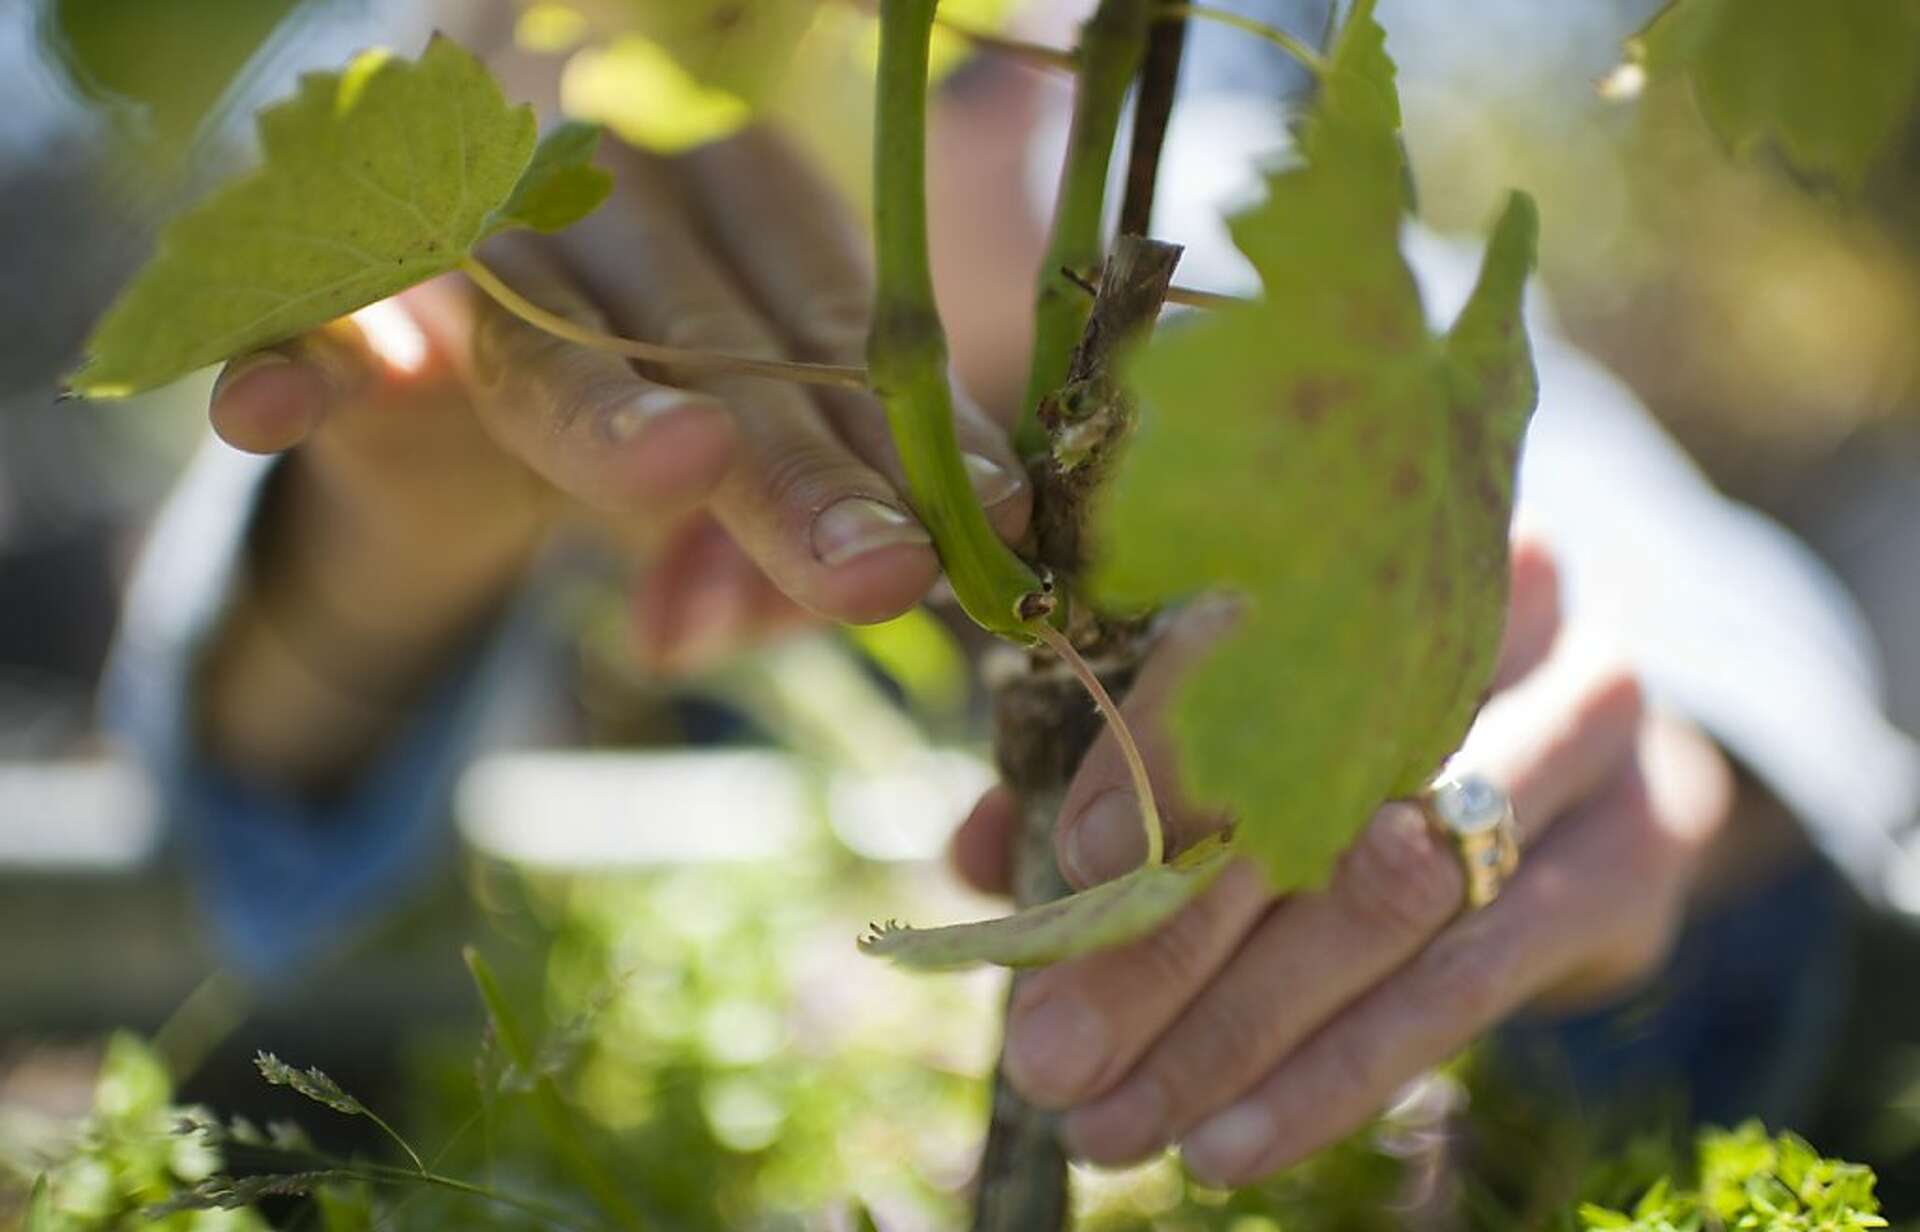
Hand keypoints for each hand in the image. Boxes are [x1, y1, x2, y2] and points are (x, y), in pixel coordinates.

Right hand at [199, 128, 1029, 782]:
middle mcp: (593, 171)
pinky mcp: (314, 275)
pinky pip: (295, 313)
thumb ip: (778, 513)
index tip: (977, 519)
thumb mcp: (715, 427)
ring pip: (536, 326)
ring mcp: (448, 217)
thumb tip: (825, 610)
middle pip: (705, 328)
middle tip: (879, 570)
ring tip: (682, 466)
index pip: (822, 303)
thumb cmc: (614, 358)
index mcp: (718, 183)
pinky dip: (285, 357)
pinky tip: (274, 408)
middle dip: (793, 464)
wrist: (412, 296)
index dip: (893, 422)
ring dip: (602, 409)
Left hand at [950, 541, 1731, 1184]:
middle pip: (1313, 788)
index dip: (1158, 754)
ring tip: (1116, 1125)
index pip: (1263, 635)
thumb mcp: (1252, 707)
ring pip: (1386, 898)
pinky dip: (1337, 1073)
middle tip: (1049, 1053)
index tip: (1065, 866)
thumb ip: (1125, 767)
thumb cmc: (1375, 716)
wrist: (1595, 754)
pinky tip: (1234, 1142)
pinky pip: (1468, 983)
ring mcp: (1587, 730)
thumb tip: (974, 860)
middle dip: (1165, 940)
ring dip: (1235, 1032)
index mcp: (1385, 540)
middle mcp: (1505, 607)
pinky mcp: (1631, 857)